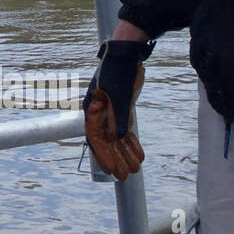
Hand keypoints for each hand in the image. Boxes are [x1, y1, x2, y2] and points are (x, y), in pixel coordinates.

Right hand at [82, 38, 152, 180]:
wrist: (127, 56)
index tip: (110, 170)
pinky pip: (127, 130)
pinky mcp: (123, 110)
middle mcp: (100, 113)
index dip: (103, 155)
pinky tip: (139, 154)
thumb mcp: (119, 95)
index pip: (96, 137)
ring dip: (125, 153)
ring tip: (134, 170)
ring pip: (118, 138)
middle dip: (116, 159)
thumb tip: (118, 138)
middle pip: (107, 141)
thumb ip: (119, 117)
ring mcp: (112, 112)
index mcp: (93, 109)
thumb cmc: (119, 72)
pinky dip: (133, 143)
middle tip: (124, 177)